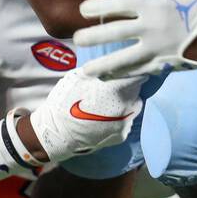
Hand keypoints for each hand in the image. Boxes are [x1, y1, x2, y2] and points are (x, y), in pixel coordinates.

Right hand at [26, 70, 144, 162]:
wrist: (58, 133)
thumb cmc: (65, 101)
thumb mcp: (78, 77)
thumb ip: (99, 70)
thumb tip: (111, 62)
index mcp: (115, 88)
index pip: (138, 73)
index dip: (134, 69)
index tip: (131, 67)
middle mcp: (125, 105)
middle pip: (137, 90)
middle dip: (129, 86)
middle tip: (115, 86)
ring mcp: (126, 122)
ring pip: (135, 105)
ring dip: (127, 101)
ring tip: (110, 102)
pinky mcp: (123, 135)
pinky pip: (127, 120)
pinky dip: (121, 117)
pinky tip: (107, 117)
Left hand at [74, 0, 196, 92]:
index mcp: (152, 5)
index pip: (118, 5)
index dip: (98, 7)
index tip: (82, 10)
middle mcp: (152, 27)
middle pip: (115, 33)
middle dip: (93, 37)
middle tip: (77, 40)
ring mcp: (158, 48)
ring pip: (125, 59)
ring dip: (104, 66)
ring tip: (87, 71)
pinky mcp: (165, 63)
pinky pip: (140, 70)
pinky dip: (123, 74)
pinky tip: (110, 78)